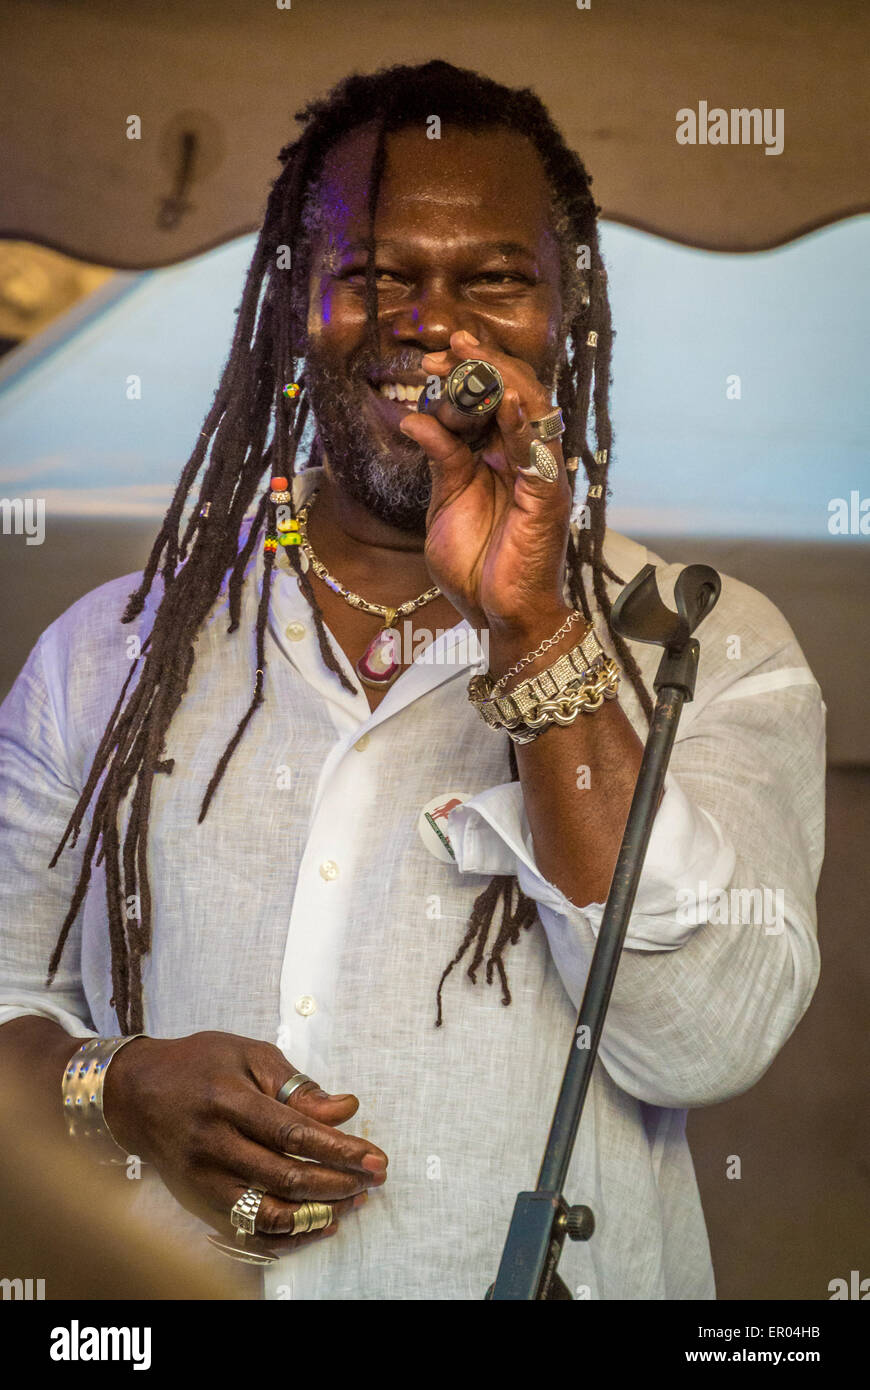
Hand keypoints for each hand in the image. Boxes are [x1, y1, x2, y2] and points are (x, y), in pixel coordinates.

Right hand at [103, 1031, 386, 1256]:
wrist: (136, 1093)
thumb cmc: (199, 1065)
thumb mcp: (249, 1055)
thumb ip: (298, 1085)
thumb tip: (345, 1109)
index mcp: (228, 1100)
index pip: (292, 1132)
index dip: (338, 1148)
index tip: (374, 1156)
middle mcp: (213, 1143)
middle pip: (285, 1175)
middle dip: (338, 1182)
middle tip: (374, 1179)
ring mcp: (204, 1178)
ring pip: (269, 1210)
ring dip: (319, 1210)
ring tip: (353, 1201)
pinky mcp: (199, 1199)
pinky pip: (250, 1227)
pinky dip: (289, 1232)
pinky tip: (320, 1221)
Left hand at [399, 329, 572, 634]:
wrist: (496, 616)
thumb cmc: (475, 565)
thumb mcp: (445, 503)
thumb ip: (440, 460)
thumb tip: (415, 418)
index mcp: (501, 457)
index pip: (491, 400)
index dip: (466, 373)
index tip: (432, 357)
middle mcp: (524, 458)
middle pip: (513, 392)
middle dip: (480, 363)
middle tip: (446, 345)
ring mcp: (539, 474)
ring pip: (531, 407)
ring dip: (499, 376)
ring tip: (468, 353)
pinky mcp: (548, 496)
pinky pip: (539, 449)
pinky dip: (523, 420)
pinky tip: (504, 396)